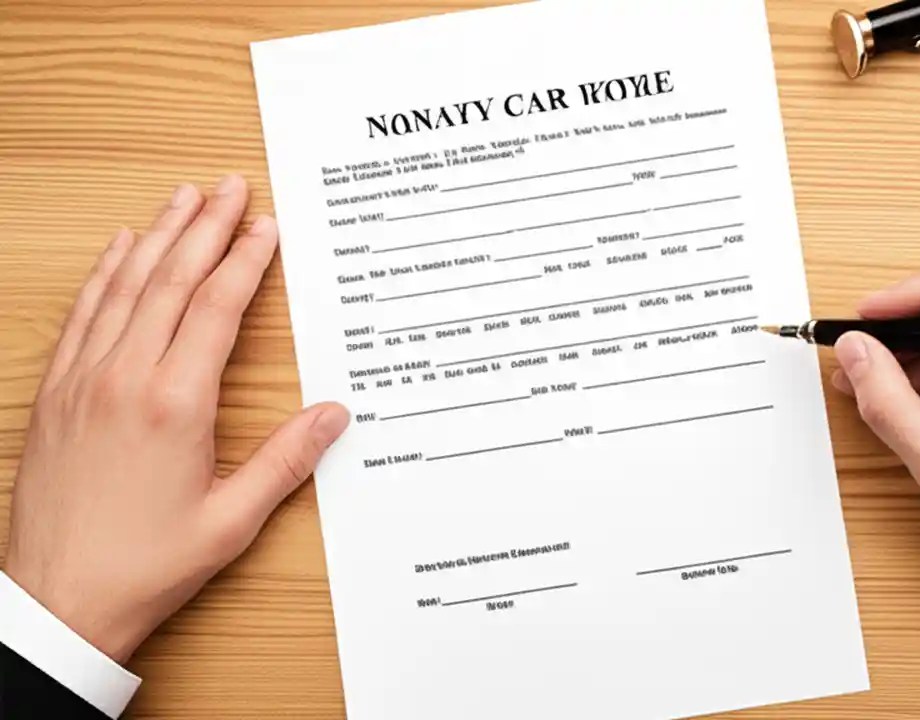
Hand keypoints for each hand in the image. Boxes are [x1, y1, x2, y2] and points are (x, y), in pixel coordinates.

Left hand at [3, 176, 348, 662]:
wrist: (57, 599)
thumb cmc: (146, 565)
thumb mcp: (233, 520)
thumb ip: (287, 460)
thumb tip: (335, 413)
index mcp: (175, 403)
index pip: (216, 307)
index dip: (245, 260)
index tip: (265, 226)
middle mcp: (124, 378)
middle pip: (171, 280)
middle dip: (205, 227)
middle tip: (230, 187)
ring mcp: (83, 381)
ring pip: (125, 287)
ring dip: (157, 236)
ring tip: (184, 198)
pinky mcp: (54, 393)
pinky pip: (83, 314)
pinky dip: (105, 274)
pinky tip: (120, 250)